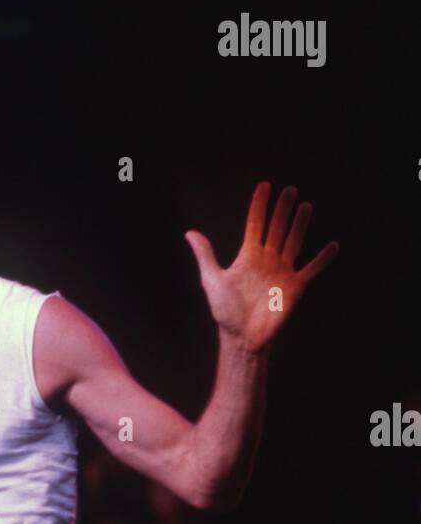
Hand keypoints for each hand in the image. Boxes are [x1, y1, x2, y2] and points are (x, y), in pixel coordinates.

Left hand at [184, 182, 338, 353]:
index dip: (259, 206)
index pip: (255, 224)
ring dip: (300, 225)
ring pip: (294, 242)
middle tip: (290, 190)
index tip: (265, 186)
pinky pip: (312, 270)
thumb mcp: (212, 280)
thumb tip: (190, 233)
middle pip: (277, 228)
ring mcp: (282, 272)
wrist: (242, 338)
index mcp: (248, 256)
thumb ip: (206, 255)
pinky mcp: (295, 287)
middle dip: (283, 210)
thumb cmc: (225, 312)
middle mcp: (267, 260)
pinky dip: (323, 259)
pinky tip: (333, 245)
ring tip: (306, 205)